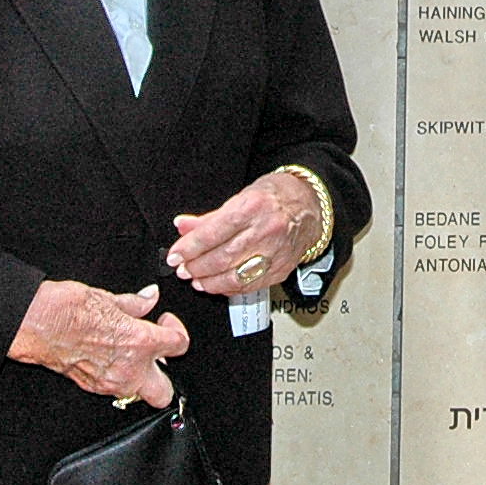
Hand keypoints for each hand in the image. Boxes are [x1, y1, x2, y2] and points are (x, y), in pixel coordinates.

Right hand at [10, 280, 189, 405]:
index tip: (164, 322)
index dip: (175, 330)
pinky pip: (116, 390)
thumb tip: (148, 298)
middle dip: (165, 375)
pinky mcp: (92, 387)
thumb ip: (135, 303)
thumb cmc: (68, 309)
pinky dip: (118, 376)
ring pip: (138, 393)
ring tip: (130, 354)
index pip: (179, 345)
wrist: (37, 323)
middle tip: (156, 352)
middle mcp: (129, 369)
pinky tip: (109, 357)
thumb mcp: (108, 298)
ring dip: (140, 377)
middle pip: (165, 391)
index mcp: (140, 343)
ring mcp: (110, 383)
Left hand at [168, 172, 321, 297]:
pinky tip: (216, 285)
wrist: (310, 207)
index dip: (189, 247)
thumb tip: (183, 226)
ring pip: (235, 276)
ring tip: (196, 279)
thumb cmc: (275, 197)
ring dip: (209, 282)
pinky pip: (250, 286)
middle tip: (182, 269)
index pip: (213, 233)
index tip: (174, 255)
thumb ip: (210, 217)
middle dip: (196, 267)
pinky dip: (228, 288)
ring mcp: (276, 253)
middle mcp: (266, 230)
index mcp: (253, 207)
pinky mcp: (281, 270)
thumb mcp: (241, 196)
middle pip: (222, 257)